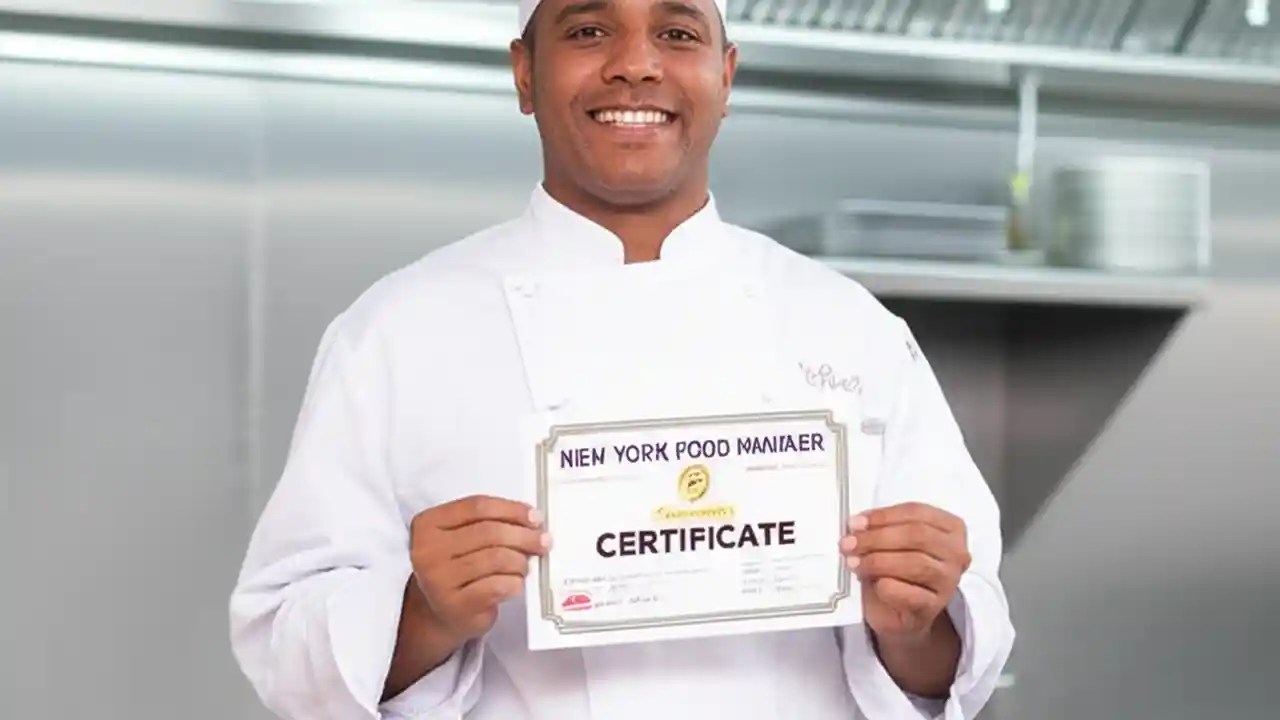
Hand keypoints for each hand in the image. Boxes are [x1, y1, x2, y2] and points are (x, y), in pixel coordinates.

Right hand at [408, 495, 550, 645]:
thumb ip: (487, 523)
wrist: (437, 614)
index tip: (535, 516)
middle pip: (490, 532)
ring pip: (498, 558)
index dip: (512, 509)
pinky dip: (515, 583)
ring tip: (525, 566)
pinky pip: (499, 586)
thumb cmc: (455, 568)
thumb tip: (532, 519)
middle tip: (543, 541)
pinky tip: (516, 583)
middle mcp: (428, 551)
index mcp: (428, 524)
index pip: (477, 507)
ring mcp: (440, 579)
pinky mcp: (456, 605)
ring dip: (521, 561)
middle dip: (524, 536)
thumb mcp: (459, 538)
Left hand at [840, 502, 970, 642]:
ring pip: (916, 563)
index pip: (917, 512)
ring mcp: (949, 581)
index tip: (855, 523)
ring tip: (854, 563)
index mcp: (950, 527)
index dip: (883, 516)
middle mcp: (956, 552)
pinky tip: (874, 585)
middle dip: (877, 538)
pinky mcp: (935, 607)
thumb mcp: (891, 542)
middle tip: (848, 544)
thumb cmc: (897, 570)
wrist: (901, 613)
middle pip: (917, 535)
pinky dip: (888, 587)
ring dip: (878, 561)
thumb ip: (881, 529)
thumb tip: (857, 525)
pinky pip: (912, 594)